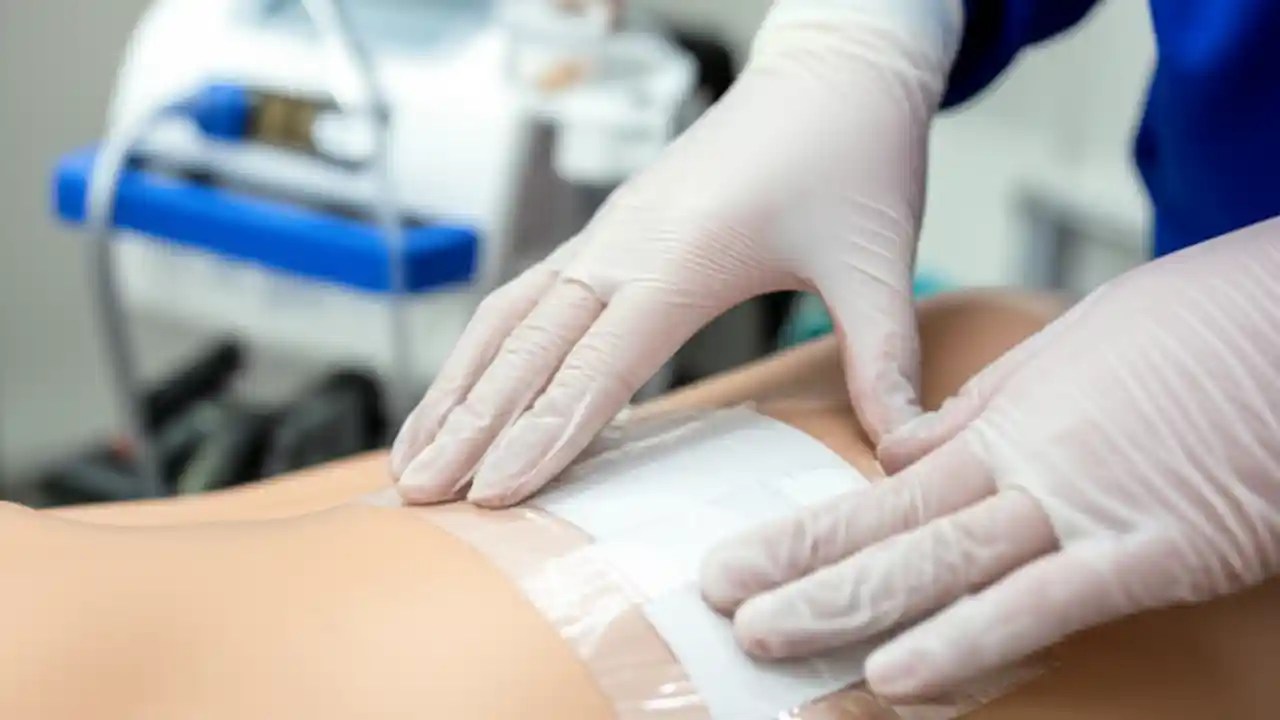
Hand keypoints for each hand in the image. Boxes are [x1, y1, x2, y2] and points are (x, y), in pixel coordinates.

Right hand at [391, 1, 964, 506]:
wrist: (832, 68)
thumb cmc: (852, 154)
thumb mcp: (880, 259)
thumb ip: (885, 358)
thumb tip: (907, 450)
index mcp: (683, 253)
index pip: (599, 361)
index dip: (545, 431)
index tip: (495, 492)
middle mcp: (626, 242)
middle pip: (528, 344)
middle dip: (470, 424)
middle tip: (419, 494)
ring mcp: (609, 232)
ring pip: (509, 316)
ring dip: (458, 387)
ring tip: (414, 455)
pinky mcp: (611, 230)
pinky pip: (528, 294)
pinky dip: (484, 351)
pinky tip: (465, 390)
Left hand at [700, 219, 1279, 699]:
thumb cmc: (1199, 325)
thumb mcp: (1072, 351)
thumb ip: (986, 412)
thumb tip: (913, 455)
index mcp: (1006, 426)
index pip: (879, 498)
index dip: (800, 536)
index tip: (733, 566)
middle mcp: (1026, 472)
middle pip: (892, 539)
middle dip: (801, 579)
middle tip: (722, 612)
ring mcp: (1084, 512)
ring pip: (945, 571)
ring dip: (852, 611)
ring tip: (772, 642)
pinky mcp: (1155, 550)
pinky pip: (1047, 606)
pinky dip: (971, 643)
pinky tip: (902, 677)